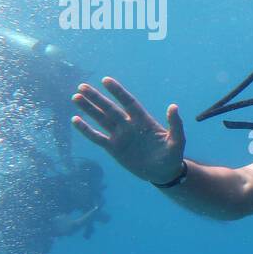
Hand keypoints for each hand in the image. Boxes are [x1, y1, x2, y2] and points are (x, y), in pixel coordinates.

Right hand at [71, 78, 185, 184]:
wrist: (163, 173)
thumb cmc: (172, 156)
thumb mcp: (177, 140)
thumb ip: (175, 124)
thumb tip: (173, 106)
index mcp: (144, 120)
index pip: (128, 102)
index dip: (118, 92)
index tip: (105, 80)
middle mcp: (129, 125)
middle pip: (110, 108)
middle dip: (96, 98)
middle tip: (82, 86)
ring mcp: (120, 136)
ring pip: (101, 119)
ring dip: (89, 109)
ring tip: (75, 97)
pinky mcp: (114, 148)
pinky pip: (97, 137)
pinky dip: (86, 130)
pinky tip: (75, 120)